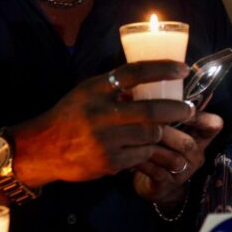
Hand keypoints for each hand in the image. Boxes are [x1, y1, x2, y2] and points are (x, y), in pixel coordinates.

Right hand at [15, 61, 193, 186]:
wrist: (43, 149)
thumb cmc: (71, 116)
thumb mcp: (87, 93)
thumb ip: (115, 89)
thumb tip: (152, 83)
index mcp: (95, 90)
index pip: (133, 73)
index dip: (161, 69)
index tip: (182, 69)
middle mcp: (100, 114)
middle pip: (151, 110)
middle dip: (177, 110)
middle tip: (189, 109)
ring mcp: (105, 140)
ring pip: (151, 134)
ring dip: (160, 132)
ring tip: (160, 130)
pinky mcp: (110, 162)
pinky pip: (142, 154)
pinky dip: (146, 150)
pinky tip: (141, 147)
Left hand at [132, 111, 222, 205]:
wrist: (155, 184)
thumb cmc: (160, 147)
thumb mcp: (167, 128)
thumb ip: (163, 110)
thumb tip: (137, 86)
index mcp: (200, 137)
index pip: (214, 125)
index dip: (201, 116)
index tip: (182, 107)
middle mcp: (197, 155)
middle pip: (189, 142)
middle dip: (167, 131)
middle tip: (145, 122)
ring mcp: (183, 172)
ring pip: (173, 158)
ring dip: (152, 146)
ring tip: (133, 137)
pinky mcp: (167, 185)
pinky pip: (156, 172)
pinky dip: (141, 161)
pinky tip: (127, 152)